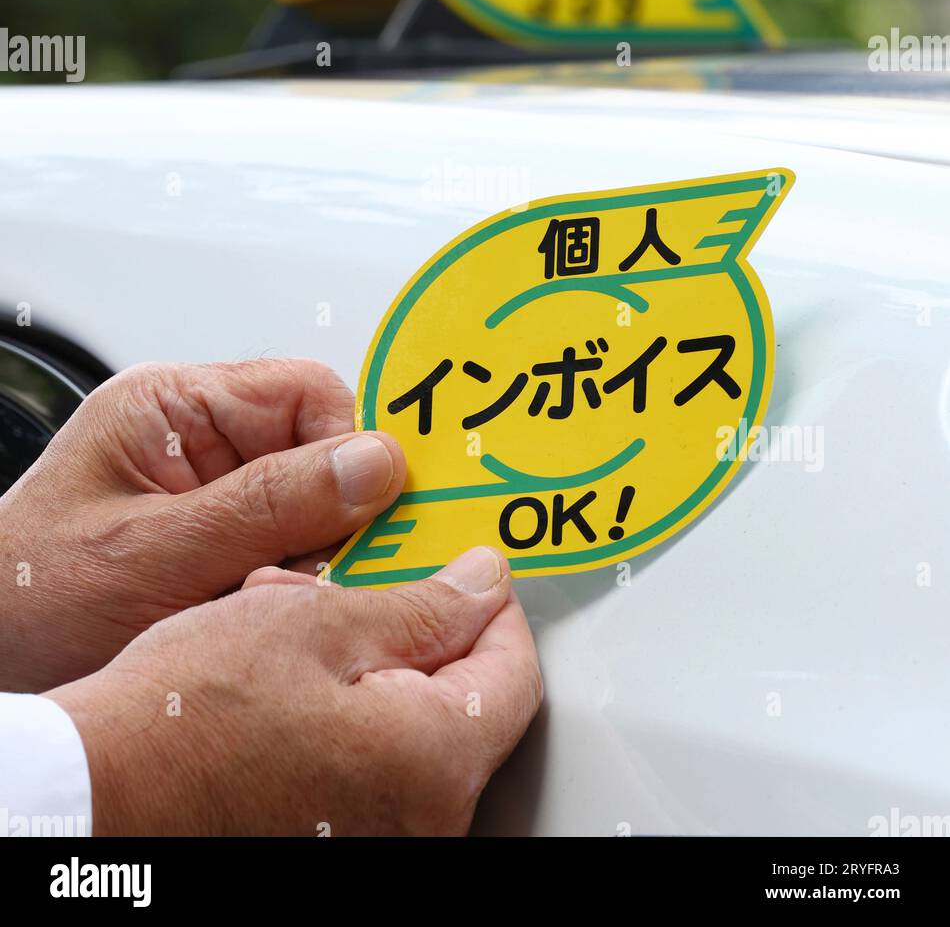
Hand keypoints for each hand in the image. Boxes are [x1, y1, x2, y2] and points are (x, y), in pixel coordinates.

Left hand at [0, 359, 405, 691]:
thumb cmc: (26, 599)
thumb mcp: (151, 556)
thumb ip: (267, 506)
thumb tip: (375, 462)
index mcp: (173, 405)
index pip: (307, 392)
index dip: (349, 450)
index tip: (369, 518)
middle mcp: (194, 438)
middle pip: (317, 450)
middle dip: (329, 519)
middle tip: (310, 578)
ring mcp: (204, 491)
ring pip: (309, 508)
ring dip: (305, 562)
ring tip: (261, 606)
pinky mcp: (210, 543)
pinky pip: (283, 550)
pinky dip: (283, 588)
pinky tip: (253, 618)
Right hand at [51, 547, 541, 835]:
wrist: (98, 795)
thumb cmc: (189, 716)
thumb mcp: (317, 621)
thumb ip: (422, 606)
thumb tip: (483, 585)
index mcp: (433, 761)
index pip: (514, 670)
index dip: (489, 607)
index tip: (461, 570)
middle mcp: (421, 823)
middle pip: (460, 702)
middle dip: (409, 630)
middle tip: (351, 588)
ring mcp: (377, 844)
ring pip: (405, 729)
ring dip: (365, 666)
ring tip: (293, 624)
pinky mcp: (334, 848)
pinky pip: (366, 768)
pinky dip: (340, 716)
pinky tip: (282, 681)